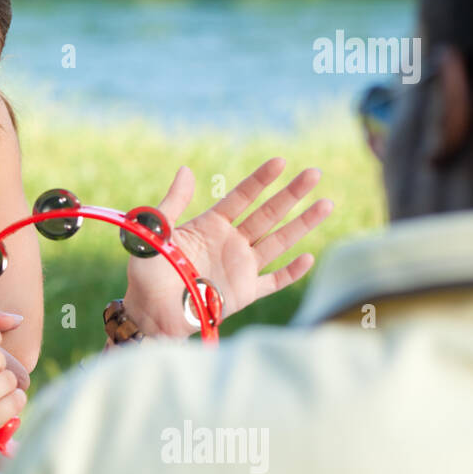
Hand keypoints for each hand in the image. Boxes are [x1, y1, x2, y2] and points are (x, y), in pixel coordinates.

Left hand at [123, 158, 333, 336]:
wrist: (149, 312)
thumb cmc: (147, 272)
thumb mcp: (154, 233)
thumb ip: (171, 204)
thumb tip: (186, 170)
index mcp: (210, 226)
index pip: (241, 197)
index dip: (260, 180)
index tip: (280, 161)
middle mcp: (230, 243)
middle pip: (268, 214)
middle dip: (291, 194)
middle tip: (314, 172)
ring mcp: (240, 267)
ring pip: (279, 242)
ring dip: (302, 224)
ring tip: (326, 203)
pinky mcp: (244, 293)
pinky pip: (273, 281)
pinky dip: (291, 272)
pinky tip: (308, 257)